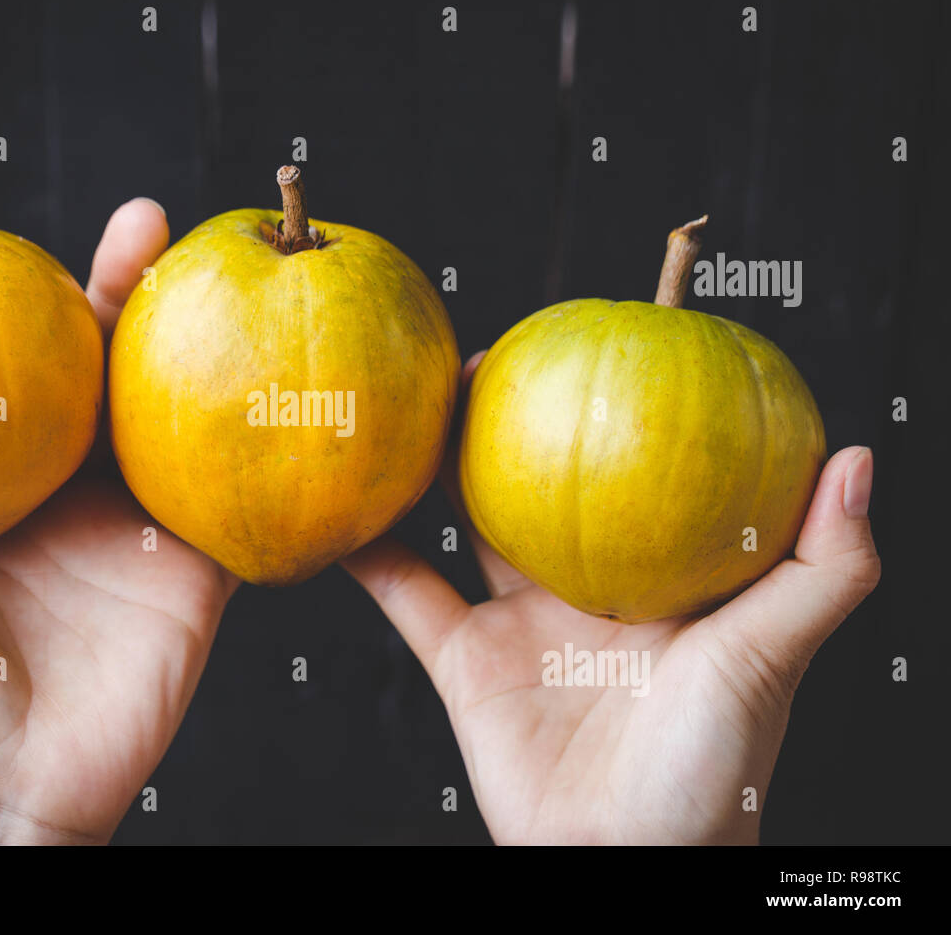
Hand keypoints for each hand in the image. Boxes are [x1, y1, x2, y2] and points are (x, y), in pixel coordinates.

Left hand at [0, 200, 238, 843]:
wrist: (8, 792)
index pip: (17, 373)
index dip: (27, 304)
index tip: (23, 240)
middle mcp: (72, 494)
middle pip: (107, 375)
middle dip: (131, 293)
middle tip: (149, 219)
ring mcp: (141, 526)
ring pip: (176, 416)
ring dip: (201, 344)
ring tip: (215, 271)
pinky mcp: (199, 567)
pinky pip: (232, 493)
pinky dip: (256, 439)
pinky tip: (273, 375)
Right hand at [343, 354, 879, 843]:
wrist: (625, 858)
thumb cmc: (716, 766)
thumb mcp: (776, 653)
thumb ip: (826, 566)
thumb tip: (858, 455)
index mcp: (655, 577)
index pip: (630, 472)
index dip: (609, 410)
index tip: (589, 343)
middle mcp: (584, 588)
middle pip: (538, 484)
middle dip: (512, 422)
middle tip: (483, 357)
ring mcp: (519, 622)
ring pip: (465, 523)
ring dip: (434, 468)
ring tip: (405, 404)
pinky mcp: (464, 663)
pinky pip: (406, 596)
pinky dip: (370, 556)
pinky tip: (344, 510)